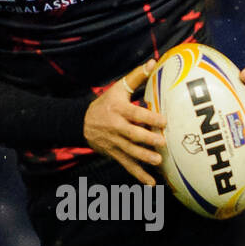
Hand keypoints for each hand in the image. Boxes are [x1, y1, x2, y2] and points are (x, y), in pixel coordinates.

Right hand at [83, 59, 166, 184]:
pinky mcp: (114, 154)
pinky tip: (151, 183)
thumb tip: (154, 62)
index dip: (148, 117)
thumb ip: (136, 77)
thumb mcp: (118, 89)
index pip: (134, 113)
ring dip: (144, 158)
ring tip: (158, 162)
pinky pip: (127, 165)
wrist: (81, 123)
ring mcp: (114, 143)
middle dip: (147, 139)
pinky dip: (139, 175)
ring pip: (130, 152)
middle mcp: (115, 127)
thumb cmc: (106, 103)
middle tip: (162, 143)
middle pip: (132, 134)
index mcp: (118, 109)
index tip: (163, 120)